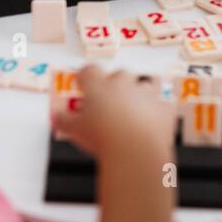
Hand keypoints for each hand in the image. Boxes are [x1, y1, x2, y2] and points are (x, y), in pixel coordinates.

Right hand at [53, 65, 176, 161]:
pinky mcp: (163, 108)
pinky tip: (155, 116)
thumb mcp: (74, 130)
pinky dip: (160, 108)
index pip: (89, 71)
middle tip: (108, 99)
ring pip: (147, 82)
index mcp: (99, 85)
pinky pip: (164, 103)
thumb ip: (63, 120)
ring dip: (141, 89)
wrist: (135, 150)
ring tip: (135, 103)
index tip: (82, 83)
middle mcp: (124, 84)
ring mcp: (146, 94)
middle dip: (114, 83)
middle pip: (119, 74)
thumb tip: (56, 116)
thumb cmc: (103, 137)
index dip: (85, 77)